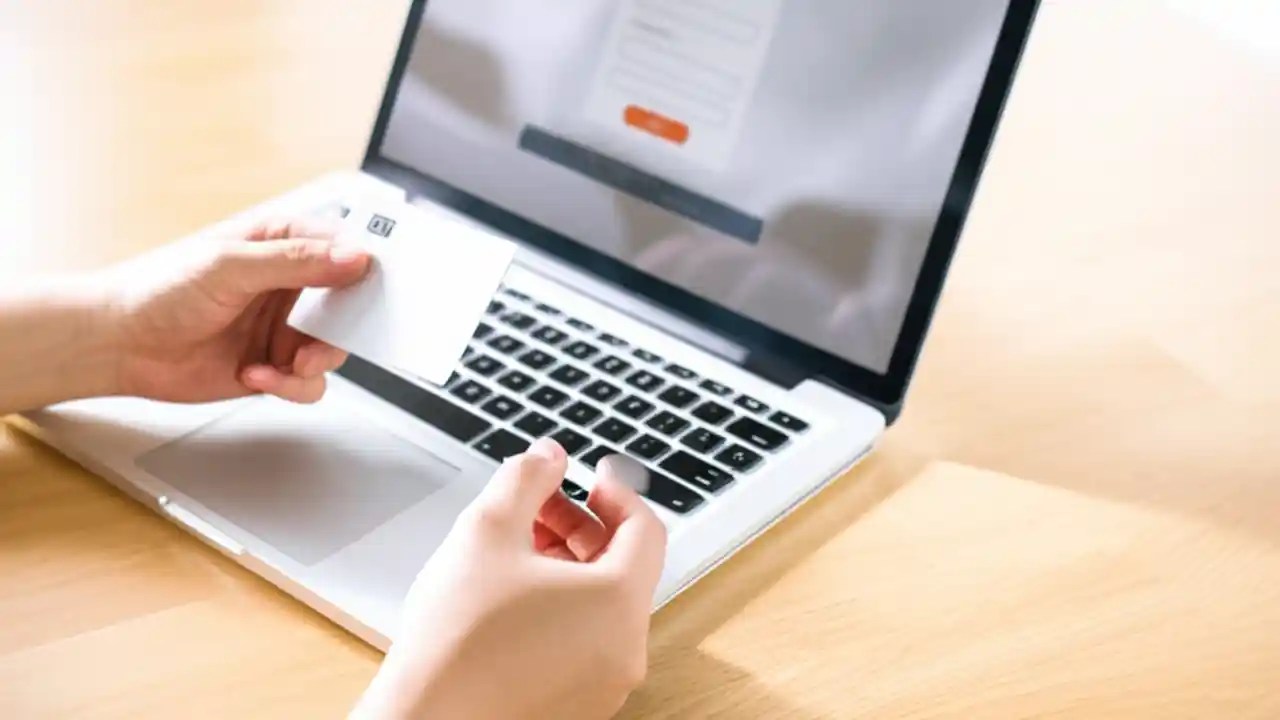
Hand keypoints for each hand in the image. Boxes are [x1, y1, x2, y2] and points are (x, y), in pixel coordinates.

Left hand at [108, 219, 370, 402]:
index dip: (364, 267)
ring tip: (287, 364)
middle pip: (349, 303)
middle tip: (326, 338)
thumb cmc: (158, 290)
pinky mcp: (274, 365)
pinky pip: (309, 383)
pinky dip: (290, 386)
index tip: (369, 288)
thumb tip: (353, 257)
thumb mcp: (230, 266)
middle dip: (345, 327)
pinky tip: (257, 374)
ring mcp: (284, 327)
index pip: (344, 247)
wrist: (118, 344)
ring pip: (334, 348)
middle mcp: (289, 284)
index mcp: (282, 243)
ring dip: (316, 361)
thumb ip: (296, 261)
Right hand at [352, 439, 667, 719]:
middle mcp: (625, 649)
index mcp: (618, 603)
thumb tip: (549, 457)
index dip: (617, 491)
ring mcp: (604, 685)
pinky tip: (512, 598)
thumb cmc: (453, 640)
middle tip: (538, 508)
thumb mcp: (486, 529)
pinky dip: (562, 609)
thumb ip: (526, 478)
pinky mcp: (577, 705)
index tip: (590, 476)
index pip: (645, 528)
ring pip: (602, 606)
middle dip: (581, 526)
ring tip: (515, 551)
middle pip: (623, 567)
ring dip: (568, 567)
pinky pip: (585, 642)